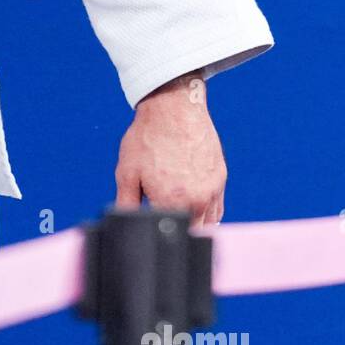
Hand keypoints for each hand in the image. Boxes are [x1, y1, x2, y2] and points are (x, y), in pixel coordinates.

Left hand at [115, 71, 225, 225]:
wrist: (172, 108)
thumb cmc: (148, 138)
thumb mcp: (127, 172)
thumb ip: (126, 204)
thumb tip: (124, 225)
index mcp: (173, 202)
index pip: (173, 236)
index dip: (163, 237)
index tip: (155, 232)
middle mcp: (198, 201)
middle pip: (194, 234)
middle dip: (180, 232)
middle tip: (165, 220)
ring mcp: (213, 190)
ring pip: (209, 224)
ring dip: (195, 224)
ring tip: (176, 209)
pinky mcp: (221, 179)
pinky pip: (217, 208)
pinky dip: (206, 212)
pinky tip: (191, 203)